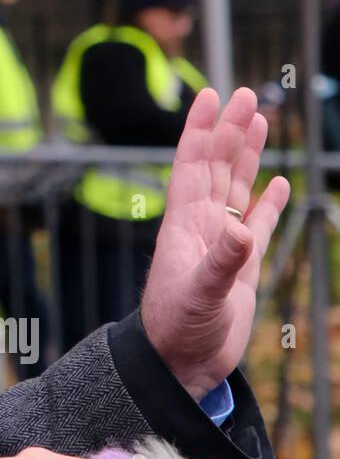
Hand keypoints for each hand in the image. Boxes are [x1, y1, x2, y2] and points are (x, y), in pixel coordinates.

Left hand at [142, 87, 290, 399]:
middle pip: (217, 165)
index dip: (199, 129)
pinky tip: (278, 183)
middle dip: (229, 129)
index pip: (192, 164)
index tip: (210, 94)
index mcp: (185, 224)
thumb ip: (222, 262)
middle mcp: (201, 225)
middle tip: (247, 93)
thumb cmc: (179, 330)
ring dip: (246, 154)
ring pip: (236, 187)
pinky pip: (257, 223)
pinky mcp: (240, 265)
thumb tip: (240, 229)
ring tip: (259, 121)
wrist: (181, 364)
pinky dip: (268, 201)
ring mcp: (222, 242)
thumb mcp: (200, 295)